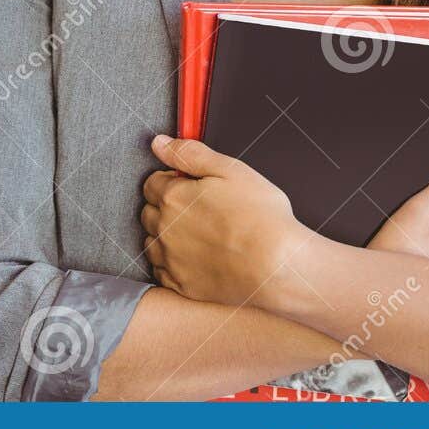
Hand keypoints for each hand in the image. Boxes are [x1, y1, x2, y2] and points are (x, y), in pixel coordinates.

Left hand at [140, 135, 311, 307]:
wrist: (278, 266)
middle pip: (149, 212)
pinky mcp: (182, 285)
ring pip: (152, 242)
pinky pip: (161, 272)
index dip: (171, 180)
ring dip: (165, 235)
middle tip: (196, 208)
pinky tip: (192, 259)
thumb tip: (159, 143)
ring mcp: (171, 260)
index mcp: (173, 198)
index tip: (190, 185)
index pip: (152, 183)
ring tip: (196, 234)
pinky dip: (170, 264)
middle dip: (165, 207)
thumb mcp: (230, 170)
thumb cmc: (261, 217)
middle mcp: (164, 229)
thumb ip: (190, 154)